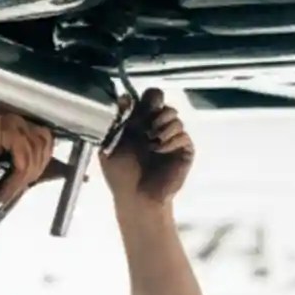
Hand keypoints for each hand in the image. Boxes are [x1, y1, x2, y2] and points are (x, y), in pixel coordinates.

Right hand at [0, 114, 57, 204]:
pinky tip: (3, 189)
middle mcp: (18, 121)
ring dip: (22, 180)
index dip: (61, 162)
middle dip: (36, 172)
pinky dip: (16, 178)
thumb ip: (34, 169)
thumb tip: (64, 171)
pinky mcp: (4, 128)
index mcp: (21, 128)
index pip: (48, 140)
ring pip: (35, 154)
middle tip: (17, 189)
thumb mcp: (11, 172)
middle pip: (46, 146)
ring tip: (5, 194)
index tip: (85, 179)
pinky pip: (23, 157)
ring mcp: (12, 122)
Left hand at [100, 88, 194, 206]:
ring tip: (151, 142)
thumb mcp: (111, 145)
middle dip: (154, 110)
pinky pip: (182, 134)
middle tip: (146, 126)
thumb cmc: (121, 174)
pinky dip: (170, 140)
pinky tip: (159, 150)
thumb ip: (117, 122)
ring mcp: (171, 136)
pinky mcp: (183, 149)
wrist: (136, 197)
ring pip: (173, 115)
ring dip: (161, 126)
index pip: (147, 98)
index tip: (137, 110)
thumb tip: (124, 98)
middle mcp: (156, 125)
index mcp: (139, 121)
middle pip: (162, 100)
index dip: (144, 100)